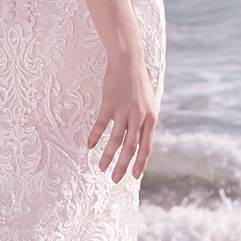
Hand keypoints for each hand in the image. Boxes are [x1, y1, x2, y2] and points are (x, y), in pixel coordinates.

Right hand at [89, 52, 157, 182]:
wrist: (129, 60)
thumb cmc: (137, 83)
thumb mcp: (147, 103)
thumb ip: (144, 121)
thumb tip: (139, 141)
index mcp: (151, 117)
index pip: (146, 146)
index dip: (141, 163)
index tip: (134, 177)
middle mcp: (139, 116)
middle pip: (131, 146)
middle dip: (123, 165)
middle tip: (115, 179)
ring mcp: (124, 110)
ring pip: (116, 139)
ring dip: (108, 155)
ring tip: (101, 167)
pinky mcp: (110, 103)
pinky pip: (101, 125)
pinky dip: (94, 136)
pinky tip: (89, 146)